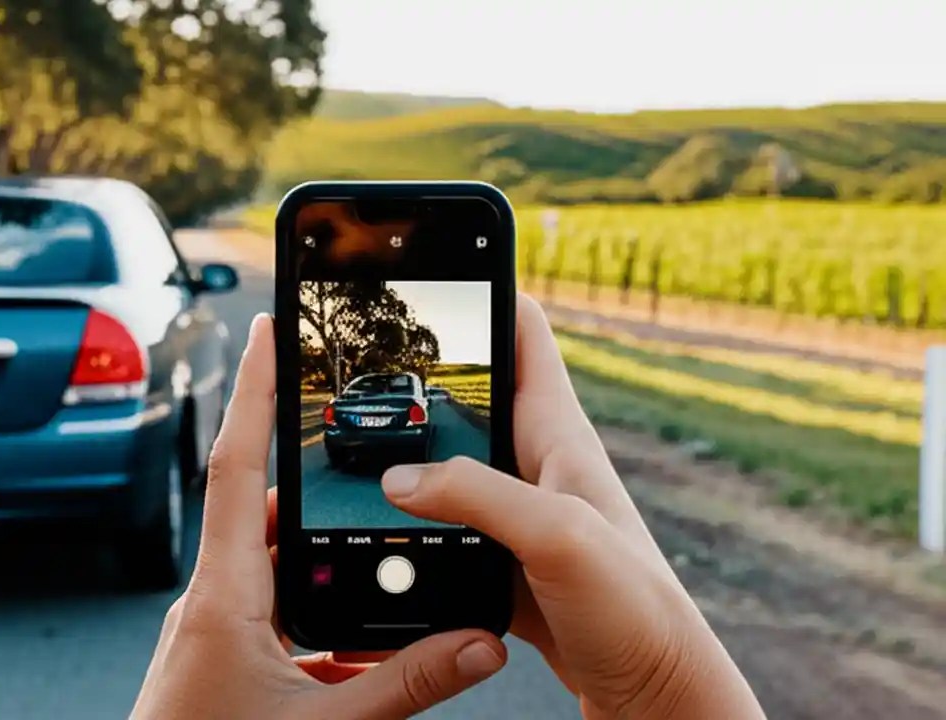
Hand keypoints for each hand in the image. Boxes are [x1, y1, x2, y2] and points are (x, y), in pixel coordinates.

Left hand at [131, 314, 507, 719]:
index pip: (237, 467)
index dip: (252, 392)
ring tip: (372, 537)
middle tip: (353, 433)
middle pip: (265, 508)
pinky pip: (278, 612)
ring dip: (321, 550)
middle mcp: (215, 600)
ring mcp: (219, 630)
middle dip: (310, 473)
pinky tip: (358, 634)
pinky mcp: (228, 660)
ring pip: (275, 565)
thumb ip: (407, 685)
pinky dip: (318, 607)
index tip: (268, 330)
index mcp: (225, 596)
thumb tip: (479, 646)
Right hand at [380, 295, 764, 718]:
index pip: (524, 330)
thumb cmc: (633, 606)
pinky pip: (445, 522)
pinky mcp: (503, 558)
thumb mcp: (557, 537)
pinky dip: (410, 517)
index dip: (482, 286)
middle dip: (422, 367)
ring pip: (450, 460)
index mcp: (558, 433)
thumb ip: (479, 498)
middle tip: (364, 352)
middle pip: (472, 390)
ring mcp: (517, 511)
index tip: (433, 259)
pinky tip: (378, 524)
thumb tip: (398, 480)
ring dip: (409, 448)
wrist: (650, 688)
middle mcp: (536, 462)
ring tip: (354, 434)